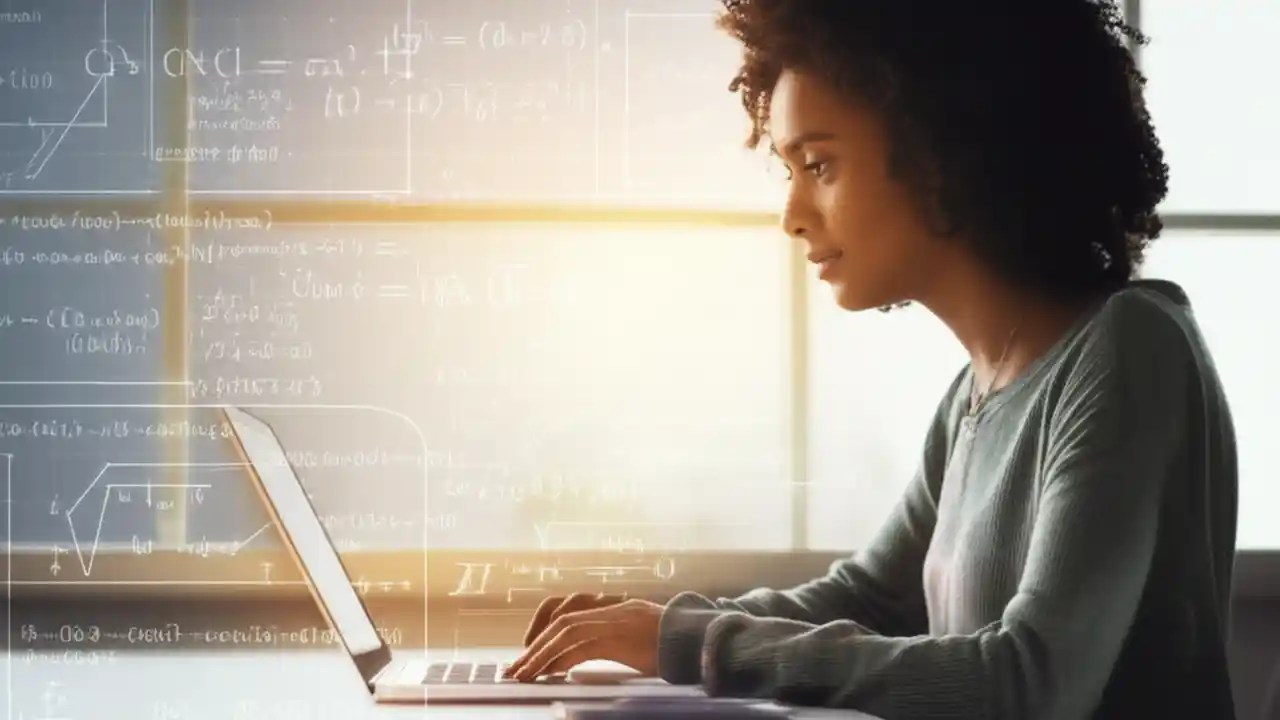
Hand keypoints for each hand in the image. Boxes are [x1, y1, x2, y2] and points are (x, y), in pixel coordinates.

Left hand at [503, 593, 664, 681]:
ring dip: (540, 652)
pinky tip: (548, 673)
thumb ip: (610, 642)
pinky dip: (560, 659)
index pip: (567, 612)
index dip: (543, 630)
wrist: (701, 641)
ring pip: (566, 630)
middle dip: (535, 644)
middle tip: (516, 668)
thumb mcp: (639, 640)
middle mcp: (611, 610)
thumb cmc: (675, 645)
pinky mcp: (620, 637)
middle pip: (561, 620)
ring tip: (523, 673)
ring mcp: (615, 620)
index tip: (528, 652)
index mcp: (614, 609)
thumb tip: (573, 659)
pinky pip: (581, 646)